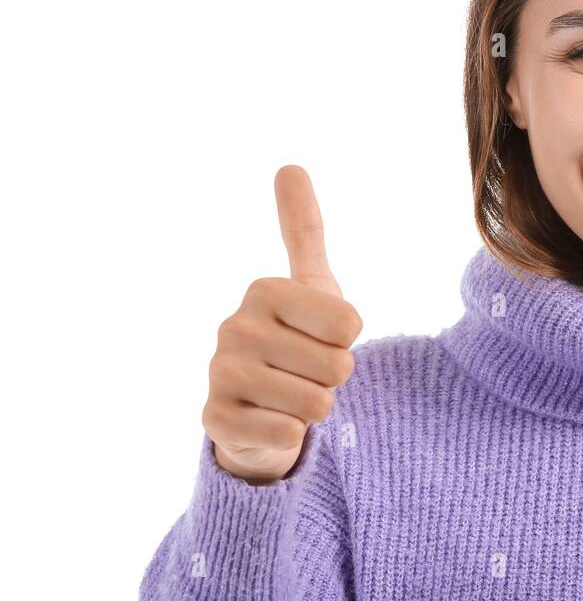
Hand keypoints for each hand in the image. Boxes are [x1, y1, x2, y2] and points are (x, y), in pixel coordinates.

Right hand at [202, 165, 363, 483]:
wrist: (259, 406)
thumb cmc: (295, 339)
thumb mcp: (309, 283)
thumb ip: (303, 229)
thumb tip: (289, 165)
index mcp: (264, 290)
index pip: (349, 323)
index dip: (348, 339)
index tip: (322, 335)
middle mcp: (234, 327)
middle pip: (336, 366)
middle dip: (332, 377)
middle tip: (306, 371)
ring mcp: (220, 374)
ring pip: (316, 403)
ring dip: (314, 407)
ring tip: (290, 395)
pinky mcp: (215, 421)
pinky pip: (287, 434)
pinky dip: (291, 435)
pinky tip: (271, 421)